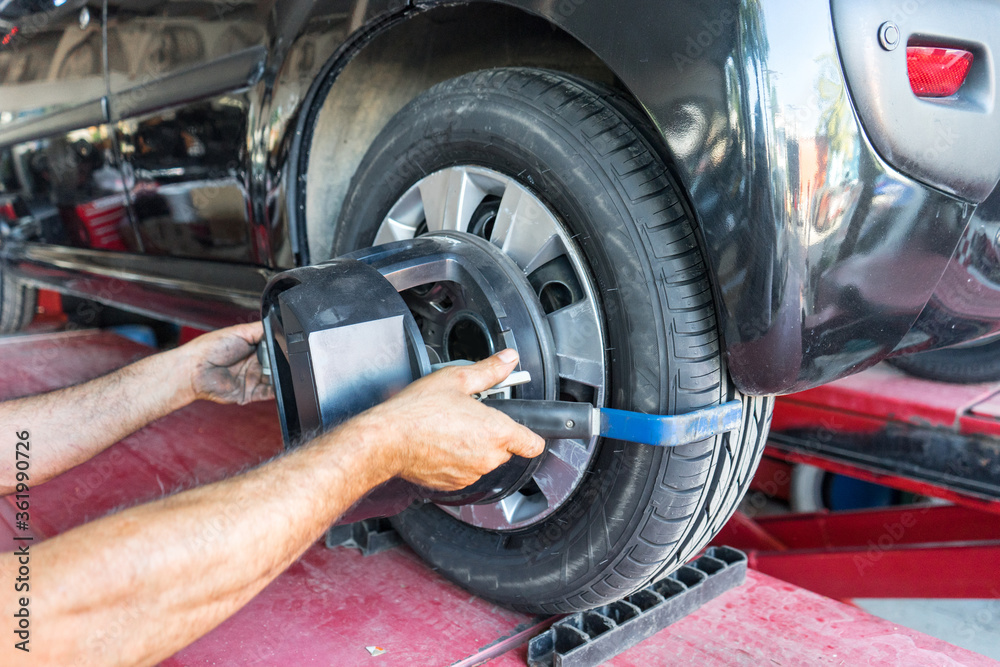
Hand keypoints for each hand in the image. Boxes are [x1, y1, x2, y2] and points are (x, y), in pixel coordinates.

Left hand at [179, 322, 274, 404]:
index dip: (281, 349)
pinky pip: (268, 394)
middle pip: (277, 364)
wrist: (195, 370)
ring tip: (279, 371)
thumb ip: (261, 329)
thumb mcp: (240, 331)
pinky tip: (279, 385)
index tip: (286, 347)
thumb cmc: (210, 348)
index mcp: (254, 348)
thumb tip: (278, 325)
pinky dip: (276, 391)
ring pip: (275, 379)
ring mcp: (253, 378)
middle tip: (281, 359)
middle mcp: (255, 364)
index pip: (275, 348)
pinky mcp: (250, 393)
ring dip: (281, 377)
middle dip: (282, 363)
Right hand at [357, 349, 545, 490]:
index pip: (532, 443)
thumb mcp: (457, 379)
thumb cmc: (418, 411)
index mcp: (496, 431)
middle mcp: (487, 457)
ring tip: (451, 428)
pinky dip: (458, 460)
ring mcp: (471, 473)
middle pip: (505, 449)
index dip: (530, 434)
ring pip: (484, 460)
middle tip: (471, 416)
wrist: (387, 439)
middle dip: (493, 434)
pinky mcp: (453, 484)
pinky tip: (440, 443)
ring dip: (474, 447)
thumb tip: (509, 360)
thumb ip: (489, 371)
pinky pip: (465, 471)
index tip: (524, 429)